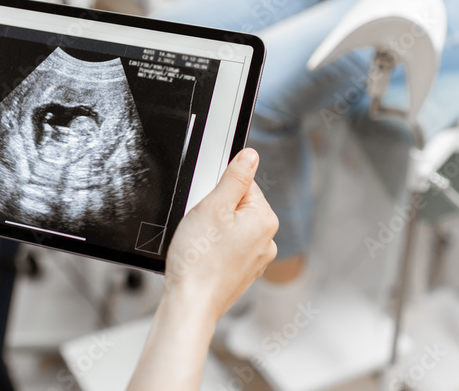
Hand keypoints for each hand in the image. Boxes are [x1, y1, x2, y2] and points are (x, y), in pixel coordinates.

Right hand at [164, 148, 278, 321]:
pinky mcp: (244, 273)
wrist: (191, 303)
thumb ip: (235, 177)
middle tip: (201, 227)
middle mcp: (267, 240)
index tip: (206, 208)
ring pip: (232, 228)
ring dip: (215, 231)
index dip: (218, 191)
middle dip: (216, 211)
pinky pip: (230, 249)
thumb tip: (250, 156)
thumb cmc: (198, 260)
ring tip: (200, 245)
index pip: (244, 185)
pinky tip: (203, 258)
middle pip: (238, 206)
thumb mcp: (213, 206)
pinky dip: (216, 249)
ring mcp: (257, 259)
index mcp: (265, 220)